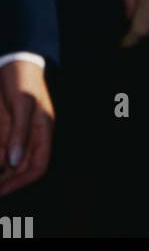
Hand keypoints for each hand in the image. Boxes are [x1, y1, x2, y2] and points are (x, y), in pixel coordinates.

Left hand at [0, 60, 54, 195]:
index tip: (2, 191)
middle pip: (21, 169)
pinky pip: (1, 150)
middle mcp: (31, 137)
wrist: (13, 60)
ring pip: (8, 162)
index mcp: (43, 131)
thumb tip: (13, 162)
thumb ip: (19, 132)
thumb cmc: (23, 79)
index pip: (38, 166)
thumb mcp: (22, 103)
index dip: (22, 182)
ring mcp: (17, 134)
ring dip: (0, 172)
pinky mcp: (5, 129)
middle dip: (6, 181)